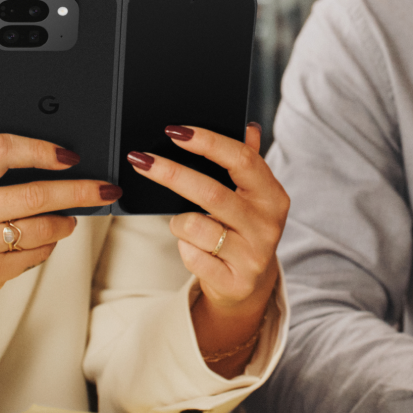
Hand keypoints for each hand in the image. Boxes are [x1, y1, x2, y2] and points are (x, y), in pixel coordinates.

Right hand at [0, 113, 121, 368]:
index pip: (2, 149)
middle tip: (103, 190)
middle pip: (34, 194)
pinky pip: (32, 255)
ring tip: (68, 218)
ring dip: (64, 223)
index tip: (71, 156)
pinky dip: (47, 247)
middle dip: (79, 191)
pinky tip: (44, 241)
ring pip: (39, 228)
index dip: (42, 149)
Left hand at [127, 122, 289, 375]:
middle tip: (140, 159)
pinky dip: (184, 247)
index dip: (207, 142)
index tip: (174, 131)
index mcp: (273, 196)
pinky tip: (194, 249)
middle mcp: (267, 225)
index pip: (241, 159)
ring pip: (194, 226)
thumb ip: (248, 161)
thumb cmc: (243, 229)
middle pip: (211, 192)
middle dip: (170, 173)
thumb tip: (248, 126)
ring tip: (186, 224)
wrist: (250, 285)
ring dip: (178, 221)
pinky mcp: (234, 282)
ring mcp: (252, 256)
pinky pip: (191, 255)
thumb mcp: (251, 196)